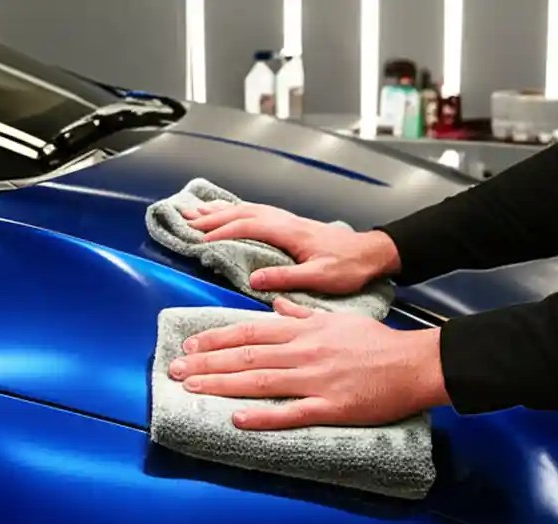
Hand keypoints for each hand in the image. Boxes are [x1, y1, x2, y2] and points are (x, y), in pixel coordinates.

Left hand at [168, 298, 448, 429]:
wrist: (414, 363)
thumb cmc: (377, 342)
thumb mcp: (336, 318)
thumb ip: (302, 313)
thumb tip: (275, 304)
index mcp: (303, 331)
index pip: (250, 331)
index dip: (216, 339)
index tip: (190, 346)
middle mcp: (303, 353)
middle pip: (246, 356)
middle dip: (206, 363)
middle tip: (174, 370)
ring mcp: (315, 380)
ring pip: (259, 381)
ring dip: (222, 385)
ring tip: (191, 389)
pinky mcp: (330, 407)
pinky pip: (291, 413)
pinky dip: (263, 416)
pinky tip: (237, 419)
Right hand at [181, 203, 400, 294]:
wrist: (372, 254)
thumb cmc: (349, 267)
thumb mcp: (320, 277)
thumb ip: (287, 277)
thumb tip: (254, 279)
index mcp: (290, 233)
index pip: (248, 226)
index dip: (222, 232)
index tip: (199, 240)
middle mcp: (286, 222)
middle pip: (242, 212)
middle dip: (212, 216)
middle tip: (185, 219)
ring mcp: (288, 221)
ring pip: (247, 209)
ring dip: (220, 210)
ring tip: (196, 211)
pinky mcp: (291, 225)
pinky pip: (256, 212)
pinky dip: (236, 210)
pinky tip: (228, 213)